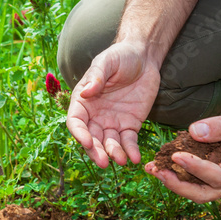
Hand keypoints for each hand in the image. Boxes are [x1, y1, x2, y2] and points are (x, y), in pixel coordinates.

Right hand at [66, 40, 159, 167]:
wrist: (144, 57)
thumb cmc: (121, 56)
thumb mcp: (107, 62)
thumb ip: (97, 76)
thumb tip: (86, 92)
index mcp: (83, 102)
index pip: (76, 122)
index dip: (80, 134)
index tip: (88, 142)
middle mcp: (95, 116)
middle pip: (92, 138)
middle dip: (96, 152)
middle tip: (103, 163)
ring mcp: (112, 122)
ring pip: (110, 143)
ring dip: (114, 153)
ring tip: (121, 160)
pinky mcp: (130, 125)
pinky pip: (129, 141)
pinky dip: (131, 151)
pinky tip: (134, 158)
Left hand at [145, 100, 220, 202]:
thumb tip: (194, 132)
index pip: (219, 176)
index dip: (195, 168)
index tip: (175, 156)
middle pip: (205, 193)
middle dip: (177, 184)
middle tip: (155, 170)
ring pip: (201, 192)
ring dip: (176, 182)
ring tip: (153, 168)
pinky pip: (203, 183)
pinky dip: (184, 176)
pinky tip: (167, 164)